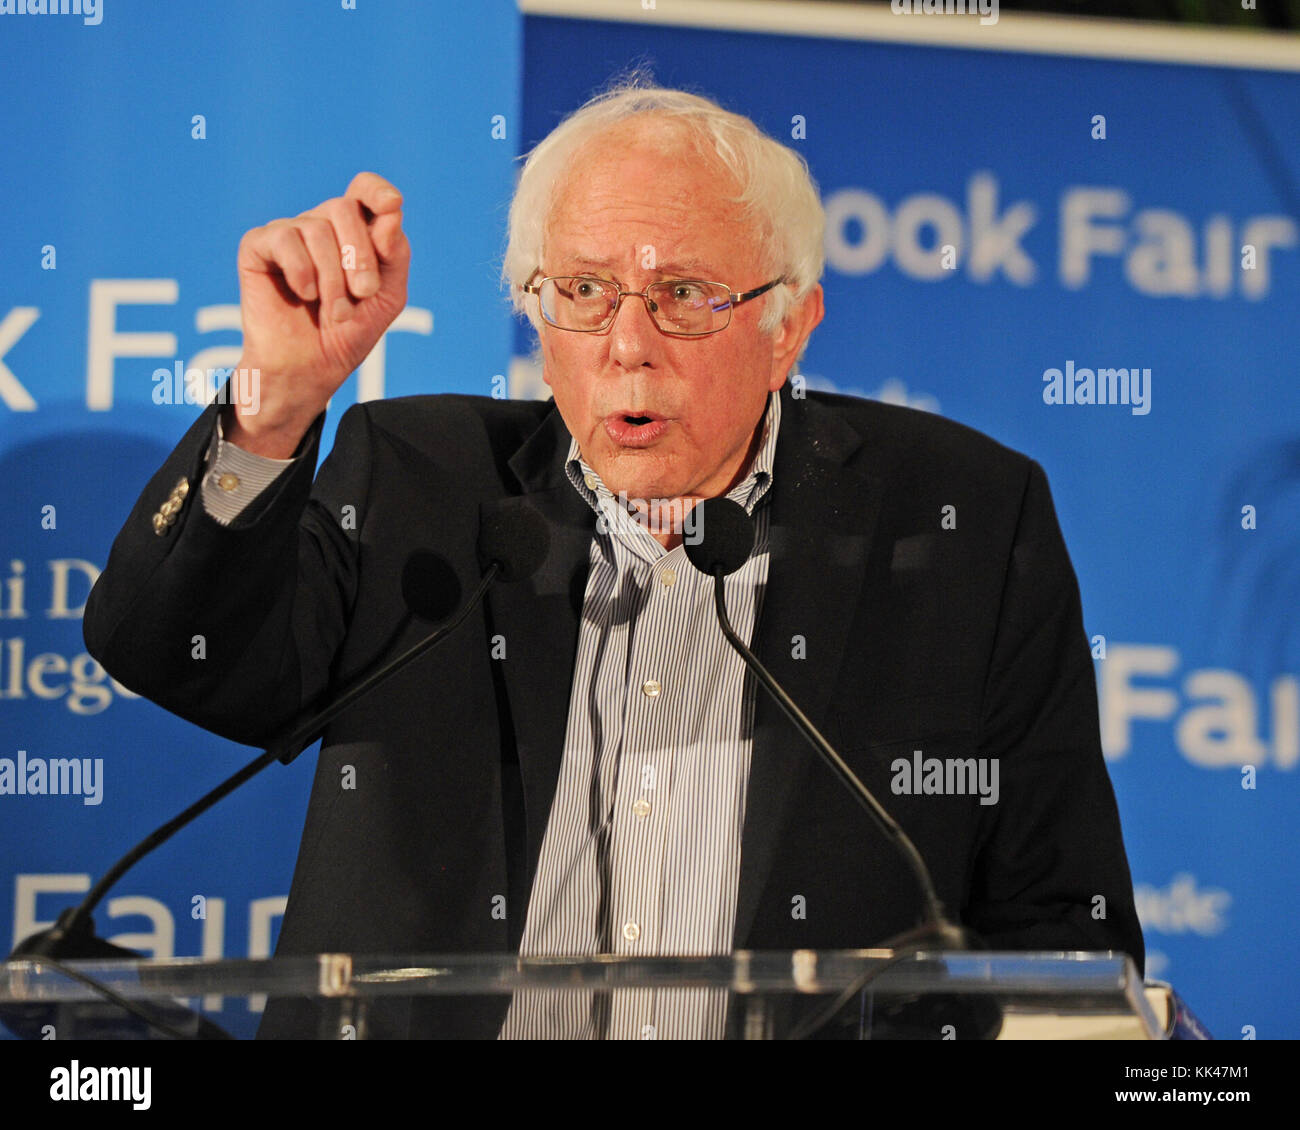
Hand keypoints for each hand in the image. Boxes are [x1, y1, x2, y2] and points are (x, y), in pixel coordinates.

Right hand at [227, 172, 409, 454]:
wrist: (311, 368)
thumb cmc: (349, 331)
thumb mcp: (387, 295)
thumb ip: (395, 253)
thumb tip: (392, 213)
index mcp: (353, 232)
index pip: (363, 190)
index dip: (376, 190)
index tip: (391, 204)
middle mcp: (319, 224)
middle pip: (343, 208)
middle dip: (361, 256)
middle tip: (363, 294)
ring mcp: (288, 233)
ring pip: (317, 228)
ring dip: (334, 278)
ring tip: (334, 311)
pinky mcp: (258, 247)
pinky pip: (284, 239)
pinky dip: (302, 272)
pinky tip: (304, 295)